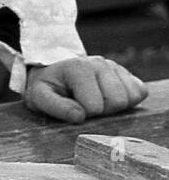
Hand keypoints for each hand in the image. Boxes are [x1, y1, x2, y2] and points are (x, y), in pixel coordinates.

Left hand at [23, 56, 147, 122]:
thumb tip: (80, 117)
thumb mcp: (40, 97)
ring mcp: (114, 66)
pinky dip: (128, 101)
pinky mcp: (126, 73)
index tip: (71, 106)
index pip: (95, 106)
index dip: (83, 114)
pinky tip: (108, 97)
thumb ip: (57, 108)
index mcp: (78, 67)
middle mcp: (99, 63)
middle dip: (101, 111)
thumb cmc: (48, 87)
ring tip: (95, 100)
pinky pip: (140, 93)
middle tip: (84, 105)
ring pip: (131, 98)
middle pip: (117, 101)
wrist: (54, 73)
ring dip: (114, 107)